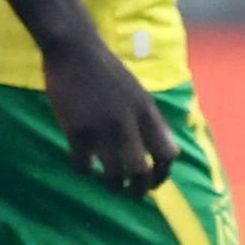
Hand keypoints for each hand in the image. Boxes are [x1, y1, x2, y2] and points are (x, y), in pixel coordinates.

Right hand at [42, 35, 179, 191]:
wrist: (76, 50)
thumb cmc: (107, 72)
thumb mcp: (139, 93)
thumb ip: (148, 120)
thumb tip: (160, 151)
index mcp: (149, 113)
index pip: (168, 154)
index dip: (164, 173)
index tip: (156, 180)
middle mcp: (129, 123)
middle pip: (142, 171)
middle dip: (140, 189)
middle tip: (134, 194)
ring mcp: (102, 128)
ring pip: (114, 174)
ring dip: (113, 186)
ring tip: (111, 187)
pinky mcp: (76, 130)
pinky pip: (83, 165)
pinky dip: (85, 171)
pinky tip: (85, 167)